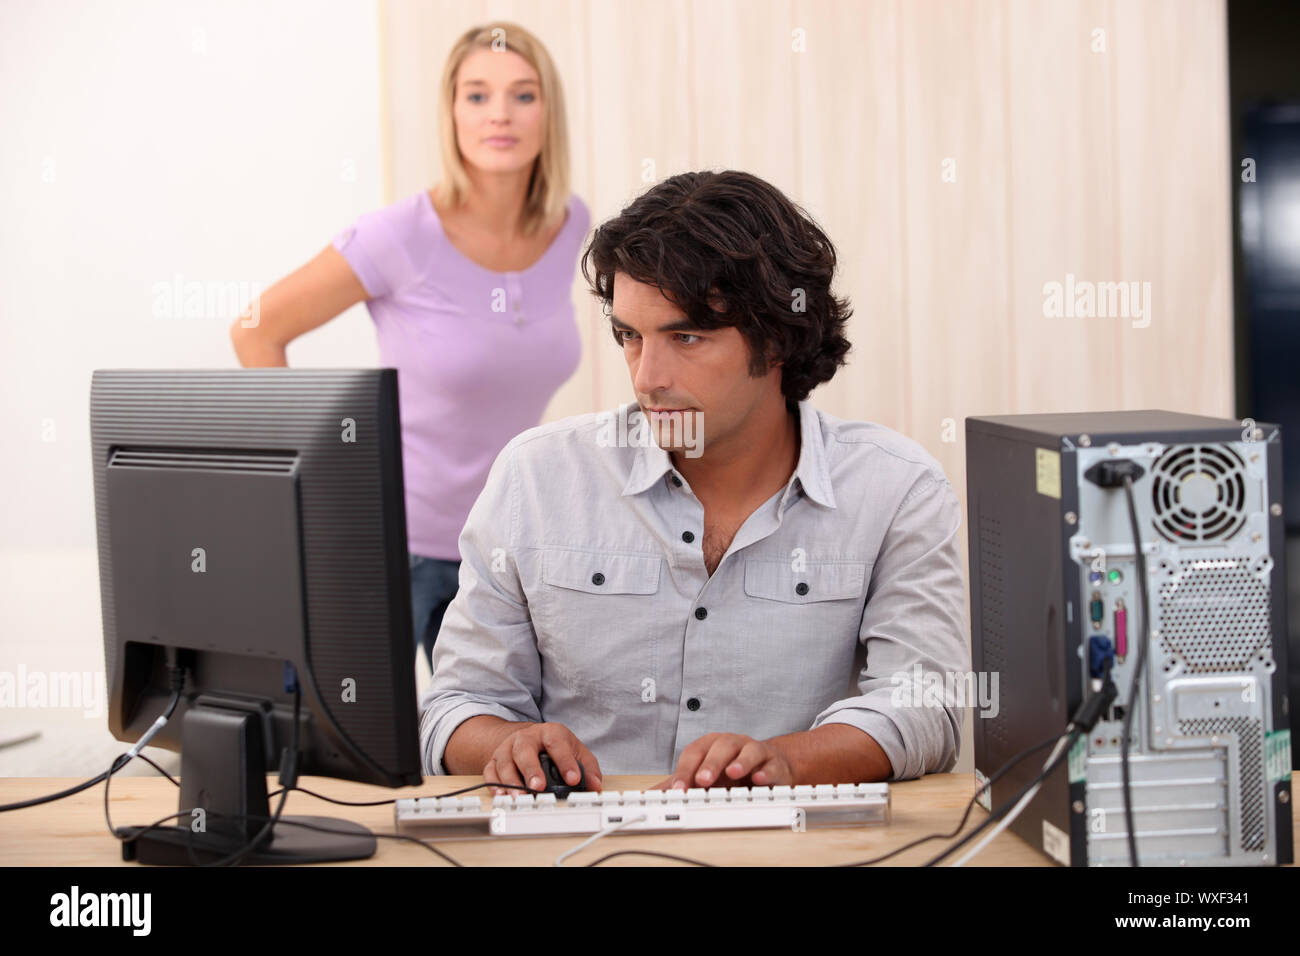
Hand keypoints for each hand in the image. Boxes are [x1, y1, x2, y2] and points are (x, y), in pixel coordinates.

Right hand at [483, 721, 603, 794]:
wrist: (528, 738)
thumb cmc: (554, 746)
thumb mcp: (575, 750)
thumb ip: (587, 767)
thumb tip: (595, 784)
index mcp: (549, 732)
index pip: (557, 742)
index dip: (566, 761)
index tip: (573, 779)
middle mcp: (526, 737)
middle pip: (524, 749)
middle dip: (531, 769)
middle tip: (538, 787)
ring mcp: (508, 748)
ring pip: (505, 762)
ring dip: (511, 781)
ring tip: (520, 797)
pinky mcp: (494, 760)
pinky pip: (490, 771)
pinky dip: (494, 784)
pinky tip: (502, 795)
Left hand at [650, 733, 794, 789]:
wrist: (768, 765)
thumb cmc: (732, 768)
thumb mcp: (704, 774)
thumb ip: (680, 783)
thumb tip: (651, 794)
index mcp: (712, 745)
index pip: (695, 752)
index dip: (685, 770)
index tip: (677, 790)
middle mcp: (733, 744)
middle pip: (721, 747)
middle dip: (711, 763)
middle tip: (702, 780)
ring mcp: (754, 752)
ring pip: (748, 751)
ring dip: (741, 762)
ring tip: (733, 774)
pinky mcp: (774, 764)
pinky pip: (770, 765)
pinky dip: (766, 772)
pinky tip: (760, 779)